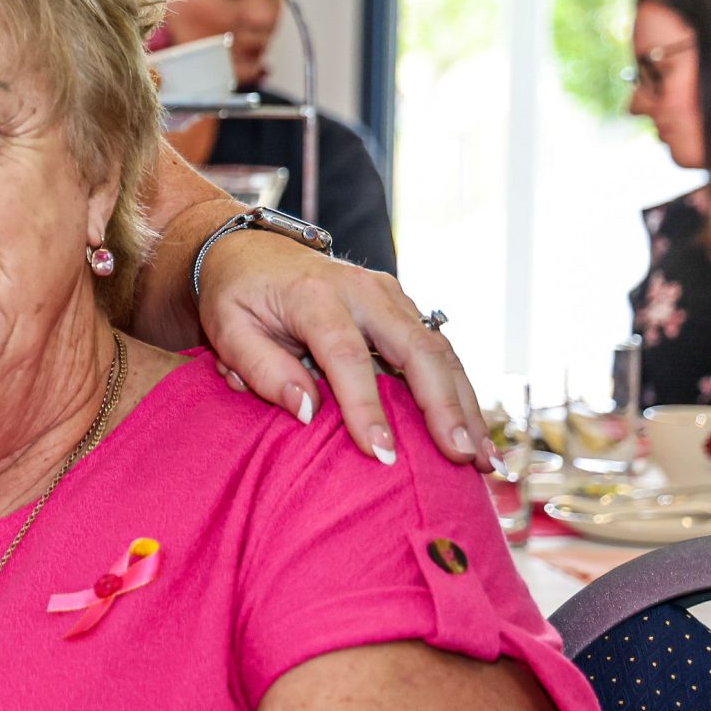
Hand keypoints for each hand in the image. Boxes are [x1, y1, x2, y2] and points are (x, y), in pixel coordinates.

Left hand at [198, 232, 486, 467]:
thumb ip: (260, 369)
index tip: (382, 454)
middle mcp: (362, 291)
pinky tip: (473, 433)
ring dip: (465, 405)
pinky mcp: (402, 308)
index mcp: (314, 295)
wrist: (251, 252)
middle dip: (443, 407)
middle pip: (415, 349)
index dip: (366, 407)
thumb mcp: (226, 329)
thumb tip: (307, 411)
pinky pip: (439, 351)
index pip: (346, 355)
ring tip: (484, 459)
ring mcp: (389, 296)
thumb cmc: (236, 297)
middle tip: (461, 458)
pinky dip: (460, 392)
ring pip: (440, 351)